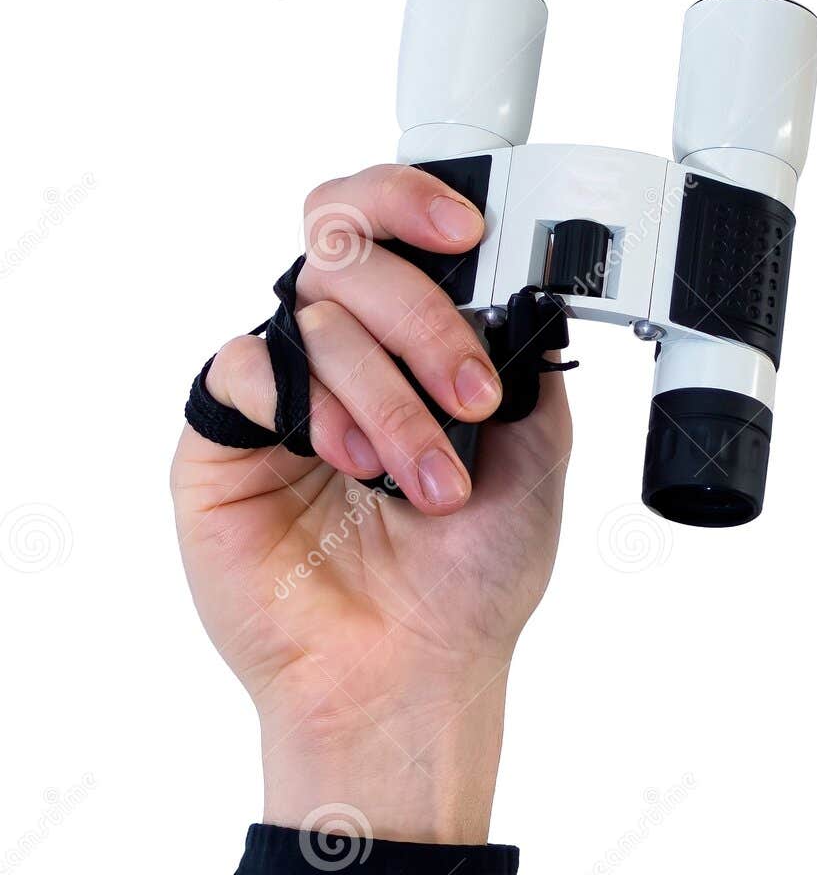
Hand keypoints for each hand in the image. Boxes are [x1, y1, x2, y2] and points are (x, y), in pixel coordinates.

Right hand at [172, 165, 571, 843]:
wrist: (413, 671)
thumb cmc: (468, 584)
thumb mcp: (538, 456)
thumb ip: (522, 357)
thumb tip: (519, 284)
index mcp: (402, 354)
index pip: (382, 233)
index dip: (409, 203)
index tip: (465, 229)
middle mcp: (336, 364)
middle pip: (346, 255)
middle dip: (420, 317)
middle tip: (468, 398)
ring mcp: (278, 401)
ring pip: (310, 316)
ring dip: (382, 392)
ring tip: (418, 480)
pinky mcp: (221, 444)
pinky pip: (241, 369)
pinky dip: (304, 404)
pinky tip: (341, 464)